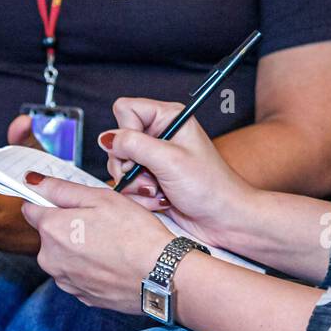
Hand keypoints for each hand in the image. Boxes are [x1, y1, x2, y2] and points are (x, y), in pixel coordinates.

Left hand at [21, 174, 172, 315]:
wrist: (161, 276)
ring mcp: (66, 281)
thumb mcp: (100, 197)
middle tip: (99, 220)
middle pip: (48, 234)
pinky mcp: (82, 296)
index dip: (47, 200)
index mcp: (52, 230)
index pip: (31, 208)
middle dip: (67, 225)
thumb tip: (32, 181)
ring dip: (78, 248)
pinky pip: (78, 274)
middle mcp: (50, 259)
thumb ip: (61, 189)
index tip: (65, 200)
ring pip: (63, 255)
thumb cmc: (135, 233)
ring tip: (109, 242)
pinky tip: (112, 261)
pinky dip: (90, 267)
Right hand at [101, 97, 256, 245]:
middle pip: (118, 140)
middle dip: (130, 165)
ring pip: (120, 165)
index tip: (140, 152)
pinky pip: (128, 185)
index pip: (125, 109)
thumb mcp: (170, 160)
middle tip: (150, 176)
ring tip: (158, 189)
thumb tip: (107, 138)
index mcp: (168, 117)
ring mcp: (154, 158)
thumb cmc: (211, 187)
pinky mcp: (151, 179)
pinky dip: (140, 196)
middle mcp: (160, 135)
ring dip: (136, 183)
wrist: (224, 220)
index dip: (126, 132)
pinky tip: (160, 199)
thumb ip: (134, 144)